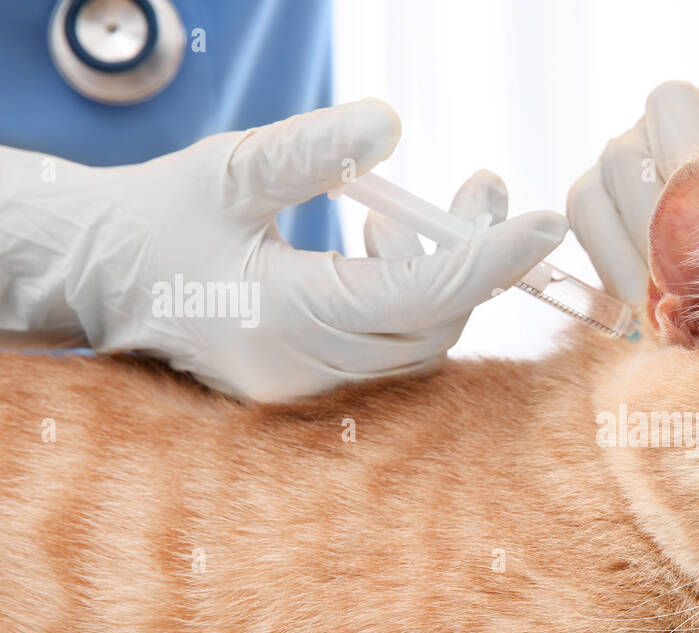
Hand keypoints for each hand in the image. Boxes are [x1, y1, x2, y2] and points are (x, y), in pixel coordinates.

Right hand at [0, 99, 565, 401]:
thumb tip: (390, 123)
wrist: (98, 280)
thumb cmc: (154, 218)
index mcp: (282, 317)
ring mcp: (307, 386)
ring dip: (441, 273)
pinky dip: (409, 295)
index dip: (488, 258)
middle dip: (473, 257)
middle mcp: (302, 369)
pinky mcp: (311, 383)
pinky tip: (383, 242)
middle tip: (486, 185)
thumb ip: (311, 148)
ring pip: (417, 342)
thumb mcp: (229, 169)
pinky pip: (389, 347)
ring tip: (409, 208)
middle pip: (432, 325)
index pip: (417, 297)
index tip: (544, 221)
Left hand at [567, 66, 698, 306]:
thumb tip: (654, 328)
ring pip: (666, 108)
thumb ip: (681, 306)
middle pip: (621, 158)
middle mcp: (655, 145)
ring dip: (682, 160)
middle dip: (646, 217)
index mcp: (628, 195)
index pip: (590, 207)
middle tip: (682, 265)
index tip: (646, 305)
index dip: (610, 254)